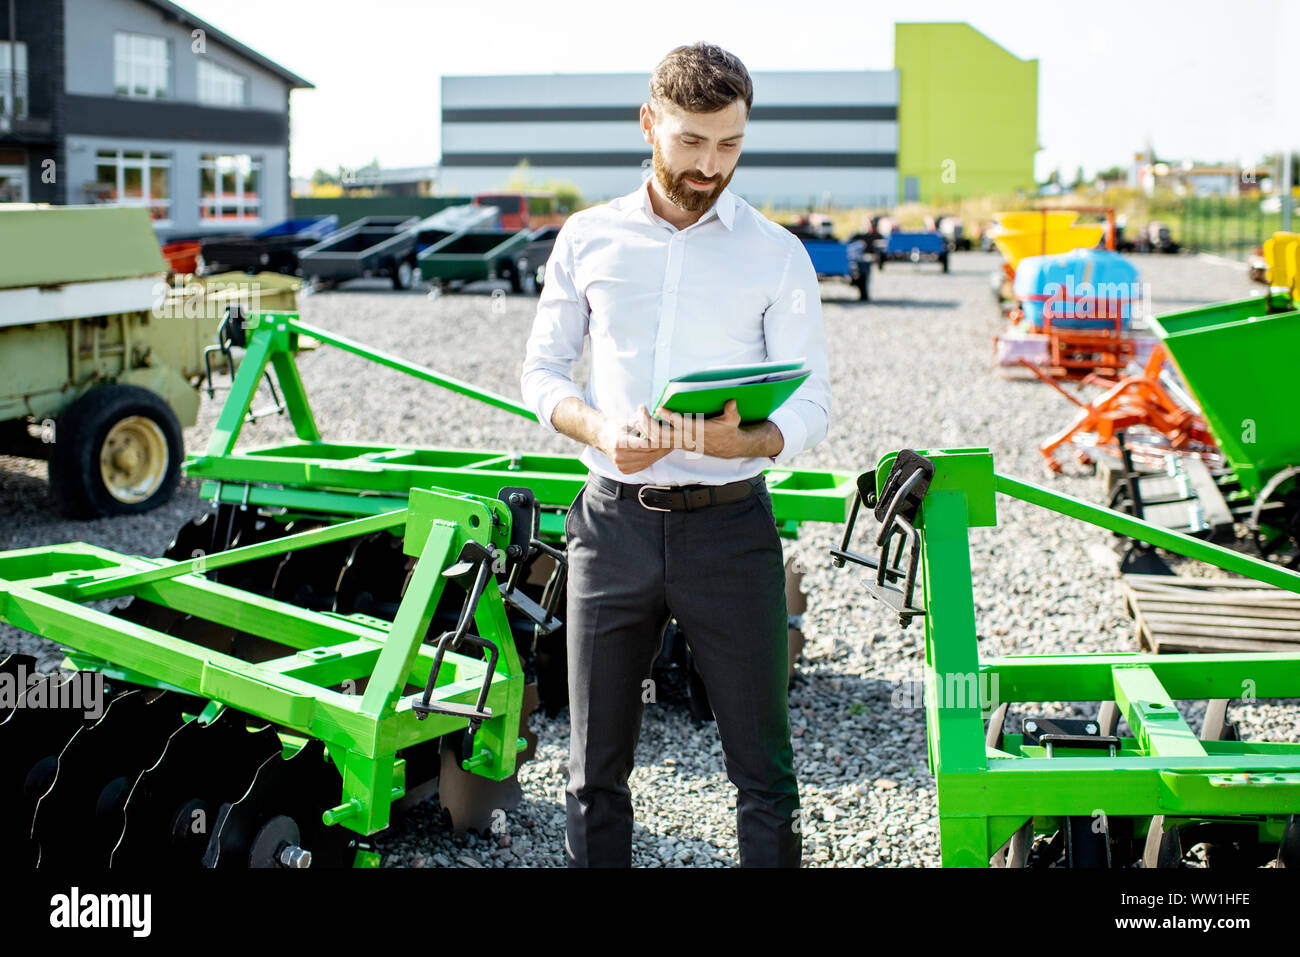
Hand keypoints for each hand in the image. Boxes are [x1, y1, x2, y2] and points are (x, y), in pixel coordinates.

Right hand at [595, 413, 673, 473]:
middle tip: (674, 442)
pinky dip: (652, 459)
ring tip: (669, 447)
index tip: (669, 436)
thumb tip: (659, 419)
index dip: (660, 440)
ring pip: (648, 461)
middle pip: (648, 454)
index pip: (646, 444)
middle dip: (662, 448)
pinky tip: (658, 453)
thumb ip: (644, 421)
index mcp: (620, 443)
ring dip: (659, 454)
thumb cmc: (617, 427)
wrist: (603, 438)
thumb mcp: (629, 422)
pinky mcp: (625, 470)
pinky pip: (644, 465)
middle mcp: (619, 457)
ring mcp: (622, 465)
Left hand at [635, 400, 781, 458]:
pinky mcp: (676, 443)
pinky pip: (658, 442)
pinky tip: (641, 423)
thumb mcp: (733, 420)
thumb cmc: (727, 430)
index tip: (659, 408)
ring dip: (645, 428)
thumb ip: (731, 411)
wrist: (726, 447)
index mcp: (698, 431)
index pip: (681, 424)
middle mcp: (686, 438)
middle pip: (662, 434)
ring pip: (656, 439)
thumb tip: (731, 401)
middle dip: (648, 423)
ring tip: (638, 415)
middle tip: (640, 410)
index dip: (669, 417)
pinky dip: (648, 433)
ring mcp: (679, 442)